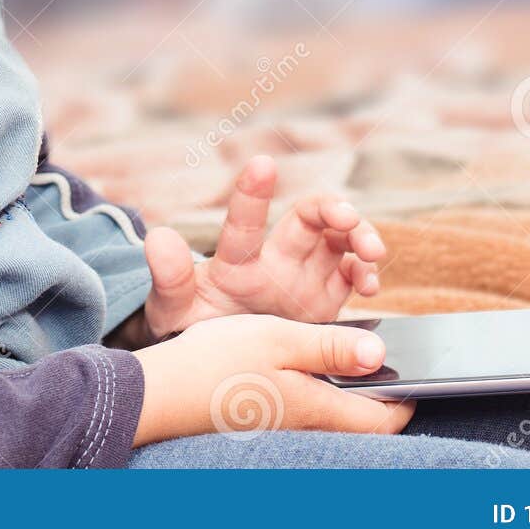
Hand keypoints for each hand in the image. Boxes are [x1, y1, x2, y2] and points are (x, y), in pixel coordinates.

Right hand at [130, 313, 413, 445]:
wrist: (158, 391)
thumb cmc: (216, 364)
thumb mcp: (279, 340)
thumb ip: (331, 346)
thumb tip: (380, 353)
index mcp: (319, 407)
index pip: (386, 419)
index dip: (408, 396)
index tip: (415, 368)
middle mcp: (307, 422)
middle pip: (364, 418)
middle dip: (382, 391)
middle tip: (384, 353)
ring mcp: (284, 422)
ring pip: (334, 408)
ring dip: (349, 384)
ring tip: (348, 348)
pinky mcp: (263, 415)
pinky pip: (305, 402)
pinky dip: (317, 382)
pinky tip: (303, 357)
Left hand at [139, 155, 384, 339]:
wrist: (220, 364)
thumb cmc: (192, 330)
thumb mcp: (175, 312)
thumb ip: (170, 279)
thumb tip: (157, 238)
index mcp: (235, 262)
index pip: (243, 223)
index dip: (251, 194)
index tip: (262, 164)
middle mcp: (274, 259)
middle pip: (307, 216)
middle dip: (331, 208)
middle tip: (348, 217)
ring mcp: (304, 274)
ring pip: (339, 238)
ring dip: (360, 235)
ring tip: (372, 251)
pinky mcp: (327, 295)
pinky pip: (354, 274)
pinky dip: (367, 273)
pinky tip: (371, 287)